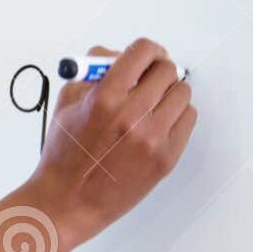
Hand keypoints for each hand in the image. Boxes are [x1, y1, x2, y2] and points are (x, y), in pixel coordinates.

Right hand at [20, 37, 197, 251]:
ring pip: (182, 93)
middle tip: (147, 80)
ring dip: (168, 93)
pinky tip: (157, 124)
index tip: (145, 57)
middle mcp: (132, 115)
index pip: (143, 52)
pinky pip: (188, 119)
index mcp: (105, 97)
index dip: (146, 51)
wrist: (68, 201)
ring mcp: (153, 137)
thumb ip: (92, 74)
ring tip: (151, 106)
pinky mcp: (167, 157)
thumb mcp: (66, 105)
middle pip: (167, 70)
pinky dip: (176, 116)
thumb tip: (118, 55)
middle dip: (156, 71)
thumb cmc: (64, 155)